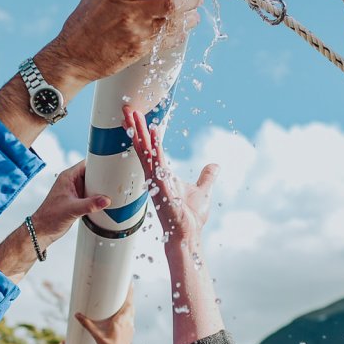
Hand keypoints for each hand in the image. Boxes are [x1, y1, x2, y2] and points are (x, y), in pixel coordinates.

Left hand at [29, 161, 110, 247]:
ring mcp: (75, 192)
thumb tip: (105, 200)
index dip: (99, 163)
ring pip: (92, 185)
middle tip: (115, 181)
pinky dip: (98, 198)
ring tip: (112, 191)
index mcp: (68, 177)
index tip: (111, 166)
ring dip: (101, 189)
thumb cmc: (49, 217)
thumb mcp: (72, 209)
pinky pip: (91, 195)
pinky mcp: (77, 201)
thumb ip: (90, 205)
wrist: (42, 230)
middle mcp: (71, 182)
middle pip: (92, 174)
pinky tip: (104, 202)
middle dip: (103, 177)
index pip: (86, 164)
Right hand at [43, 0, 201, 85]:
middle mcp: (130, 15)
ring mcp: (138, 34)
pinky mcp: (141, 50)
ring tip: (195, 13)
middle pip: (169, 5)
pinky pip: (167, 41)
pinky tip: (183, 29)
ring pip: (174, 24)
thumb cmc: (80, 27)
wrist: (74, 59)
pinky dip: (179, 34)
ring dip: (189, 18)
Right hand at [74, 286, 134, 343]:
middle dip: (129, 296)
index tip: (130, 283)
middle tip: (127, 288)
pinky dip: (129, 313)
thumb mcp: (96, 334)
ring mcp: (130, 326)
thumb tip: (77, 315)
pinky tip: (124, 315)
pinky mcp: (130, 331)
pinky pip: (131, 318)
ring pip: (132, 312)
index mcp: (121, 319)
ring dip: (129, 305)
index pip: (127, 302)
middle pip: (131, 305)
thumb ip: (86, 324)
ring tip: (125, 299)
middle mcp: (128, 321)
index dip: (130, 292)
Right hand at [124, 106, 218, 248]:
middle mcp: (155, 176)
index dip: (145, 134)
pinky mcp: (161, 187)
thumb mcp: (203, 190)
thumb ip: (207, 176)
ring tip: (135, 115)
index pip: (151, 150)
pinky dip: (155, 147)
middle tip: (128, 109)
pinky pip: (156, 163)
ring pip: (145, 152)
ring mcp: (156, 182)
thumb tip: (214, 165)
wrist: (188, 235)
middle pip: (143, 147)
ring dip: (140, 133)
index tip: (140, 119)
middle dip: (136, 128)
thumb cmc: (191, 217)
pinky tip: (153, 133)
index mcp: (162, 175)